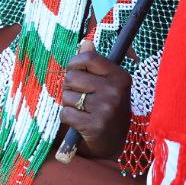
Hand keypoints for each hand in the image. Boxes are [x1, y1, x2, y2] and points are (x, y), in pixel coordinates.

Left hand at [59, 41, 132, 159]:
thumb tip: (86, 42)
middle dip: (70, 86)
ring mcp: (106, 109)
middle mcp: (116, 91)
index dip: (74, 63)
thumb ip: (94, 63)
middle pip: (72, 77)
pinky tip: (79, 121)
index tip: (74, 71)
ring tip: (83, 110)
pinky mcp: (95, 126)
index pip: (88, 58)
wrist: (114, 142)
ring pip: (67, 96)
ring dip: (69, 104)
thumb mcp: (106, 83)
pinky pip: (66, 113)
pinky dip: (67, 117)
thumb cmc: (106, 106)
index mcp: (120, 76)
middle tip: (80, 96)